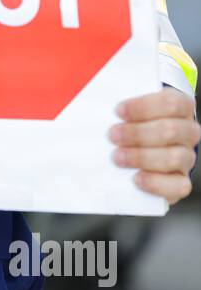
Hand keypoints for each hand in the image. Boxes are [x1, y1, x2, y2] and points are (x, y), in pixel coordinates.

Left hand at [108, 88, 199, 203]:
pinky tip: (136, 178)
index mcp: (181, 108)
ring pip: (175, 157)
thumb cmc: (132, 125)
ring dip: (142, 157)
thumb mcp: (129, 111)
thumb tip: (100, 109)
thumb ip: (122, 109)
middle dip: (138, 133)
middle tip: (112, 135)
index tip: (118, 111)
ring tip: (117, 157)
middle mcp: (189, 132)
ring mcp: (187, 158)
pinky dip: (156, 183)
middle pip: (171, 130)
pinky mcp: (181, 183)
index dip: (144, 107)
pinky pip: (179, 186)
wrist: (139, 151)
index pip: (171, 103)